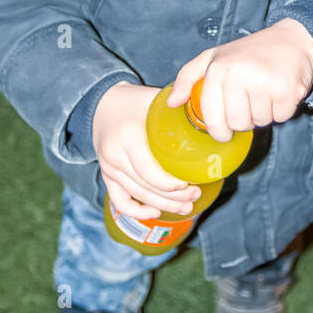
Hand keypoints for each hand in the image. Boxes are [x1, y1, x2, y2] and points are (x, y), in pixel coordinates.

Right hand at [92, 82, 201, 219]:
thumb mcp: (154, 99)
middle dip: (173, 197)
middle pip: (145, 186)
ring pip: (137, 195)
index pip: (147, 169)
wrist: (103, 105)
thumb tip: (209, 116)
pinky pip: (120, 201)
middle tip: (195, 196)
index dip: (168, 183)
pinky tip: (155, 213)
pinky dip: (137, 211)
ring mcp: (108, 168)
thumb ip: (178, 108)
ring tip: (186, 207)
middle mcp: (114, 155)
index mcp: (127, 136)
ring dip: (163, 205)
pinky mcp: (107, 176)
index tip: (189, 185)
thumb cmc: (134, 102)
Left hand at [164, 19, 312, 141]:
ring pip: (259, 122)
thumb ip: (187, 78)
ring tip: (265, 91)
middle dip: (245, 119)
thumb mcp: (213, 57)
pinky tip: (280, 92)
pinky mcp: (287, 90)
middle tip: (250, 100)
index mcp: (218, 68)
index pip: (213, 118)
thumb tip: (172, 103)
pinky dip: (281, 110)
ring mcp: (264, 82)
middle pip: (238, 124)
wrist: (292, 39)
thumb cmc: (249, 52)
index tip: (224, 132)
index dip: (219, 131)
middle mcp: (239, 74)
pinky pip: (280, 117)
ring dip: (263, 113)